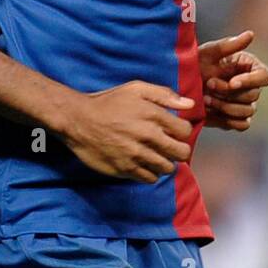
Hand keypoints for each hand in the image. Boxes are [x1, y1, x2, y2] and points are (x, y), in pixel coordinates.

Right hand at [60, 80, 193, 182]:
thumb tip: (189, 104)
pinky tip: (145, 164)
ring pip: (167, 168)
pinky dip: (151, 173)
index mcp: (153, 115)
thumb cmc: (108, 102)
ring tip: (157, 156)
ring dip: (166, 163)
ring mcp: (136, 155)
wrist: (78, 120)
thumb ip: (164, 95)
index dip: (183, 132)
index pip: (185, 131)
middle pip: (181, 153)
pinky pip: (149, 178)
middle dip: (179, 150)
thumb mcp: (136, 89)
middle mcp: (148, 136)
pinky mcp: (124, 169)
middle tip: (170, 147)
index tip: (174, 132)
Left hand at [198, 30, 267, 131]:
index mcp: (250, 67)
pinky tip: (210, 111)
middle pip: (253, 95)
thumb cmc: (195, 64)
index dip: (251, 81)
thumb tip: (250, 34)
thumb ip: (230, 45)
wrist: (179, 86)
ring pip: (247, 111)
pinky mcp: (235, 119)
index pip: (265, 77)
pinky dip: (227, 119)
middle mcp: (251, 86)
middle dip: (229, 93)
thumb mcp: (209, 53)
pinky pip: (242, 124)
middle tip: (209, 85)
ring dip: (225, 106)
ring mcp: (244, 104)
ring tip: (205, 99)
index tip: (232, 82)